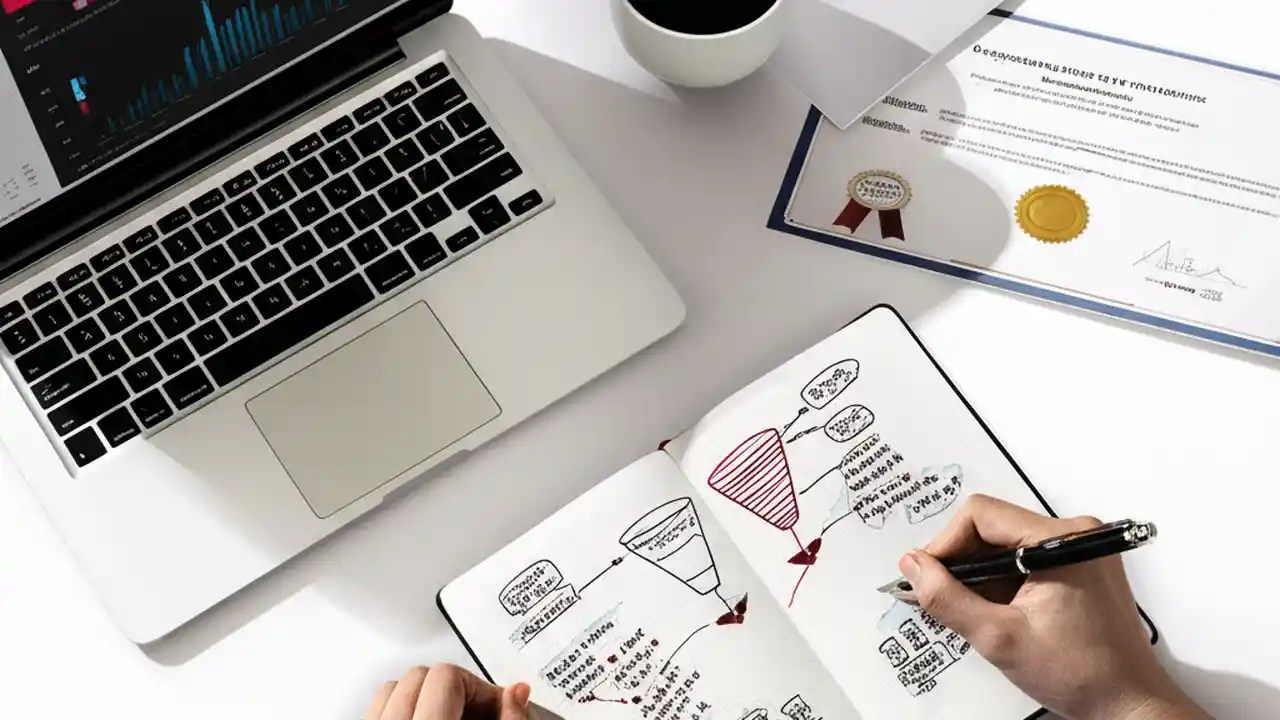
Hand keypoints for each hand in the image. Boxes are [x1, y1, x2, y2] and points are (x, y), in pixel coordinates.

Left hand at [365, 665, 531, 719]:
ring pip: (393, 689)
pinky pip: (376, 710)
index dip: (480, 686)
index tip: (498, 705)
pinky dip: (402, 711)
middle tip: (481, 714)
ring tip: (453, 718)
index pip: (446, 676)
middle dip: (457, 689)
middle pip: (421, 676)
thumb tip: (517, 694)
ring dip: (426, 697)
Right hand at [899, 495, 1210, 719]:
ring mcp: (1079, 549)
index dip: (945, 543)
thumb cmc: (1082, 673)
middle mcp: (1074, 534)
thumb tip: (913, 567)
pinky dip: (1001, 581)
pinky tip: (993, 610)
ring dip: (979, 573)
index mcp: (1061, 540)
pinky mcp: (1079, 566)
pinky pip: (1024, 558)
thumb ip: (948, 598)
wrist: (1129, 704)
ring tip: (968, 609)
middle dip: (959, 561)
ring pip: (1005, 544)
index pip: (981, 515)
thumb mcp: (999, 638)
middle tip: (938, 594)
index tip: (926, 575)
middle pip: (992, 526)